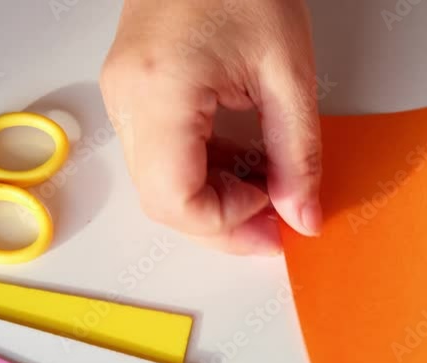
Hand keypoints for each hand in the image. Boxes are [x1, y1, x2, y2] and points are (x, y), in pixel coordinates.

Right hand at [101, 0, 321, 254]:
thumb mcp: (288, 72)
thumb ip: (298, 153)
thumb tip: (303, 214)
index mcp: (159, 90)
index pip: (176, 199)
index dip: (228, 226)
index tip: (277, 223)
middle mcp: (127, 98)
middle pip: (163, 200)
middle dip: (223, 222)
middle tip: (277, 223)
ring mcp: (123, 96)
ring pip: (161, 183)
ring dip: (215, 199)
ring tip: (267, 188)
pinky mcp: (133, 92)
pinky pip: (161, 155)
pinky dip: (204, 171)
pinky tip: (242, 164)